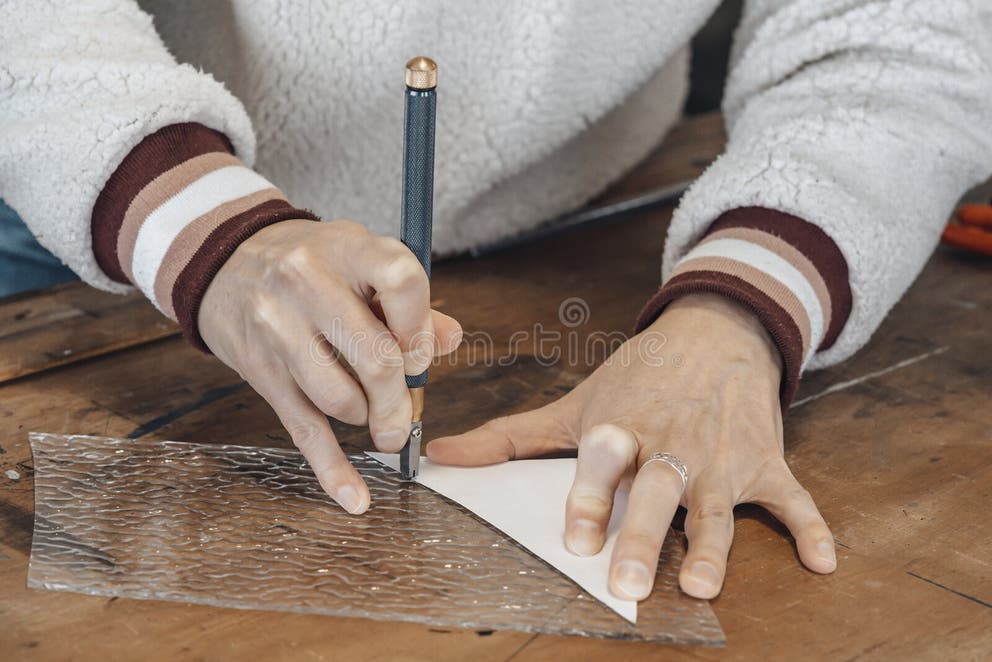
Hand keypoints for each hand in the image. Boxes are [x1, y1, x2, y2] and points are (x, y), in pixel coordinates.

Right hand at [199, 219, 461, 513]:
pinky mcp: (262, 373)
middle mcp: (308, 284)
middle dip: (400, 399)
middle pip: (376, 357)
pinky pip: (304, 429)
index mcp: (347, 247)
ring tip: (371, 415)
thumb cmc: (310, 261)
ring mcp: (279, 329)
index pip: (401, 282)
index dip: (422, 327)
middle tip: (404, 417)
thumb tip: (451, 340)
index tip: (420, 354)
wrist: (224, 260)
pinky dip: (333, 470)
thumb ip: (409, 299)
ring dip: (368, 420)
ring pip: (342, 399)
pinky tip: (355, 497)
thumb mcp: (360, 255)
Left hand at [428, 293, 833, 599]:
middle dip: (642, 536)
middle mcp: (672, 445)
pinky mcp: (765, 463)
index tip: (575, 540)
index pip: (602, 465)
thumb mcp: (576, 403)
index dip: (589, 500)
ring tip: (702, 584)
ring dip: (714, 544)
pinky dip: (811, 528)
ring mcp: (722, 457)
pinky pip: (794, 499)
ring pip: (717, 504)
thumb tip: (438, 456)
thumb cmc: (637, 378)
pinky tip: (823, 562)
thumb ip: (510, 437)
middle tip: (628, 583)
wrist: (715, 333)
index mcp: (623, 429)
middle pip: (656, 492)